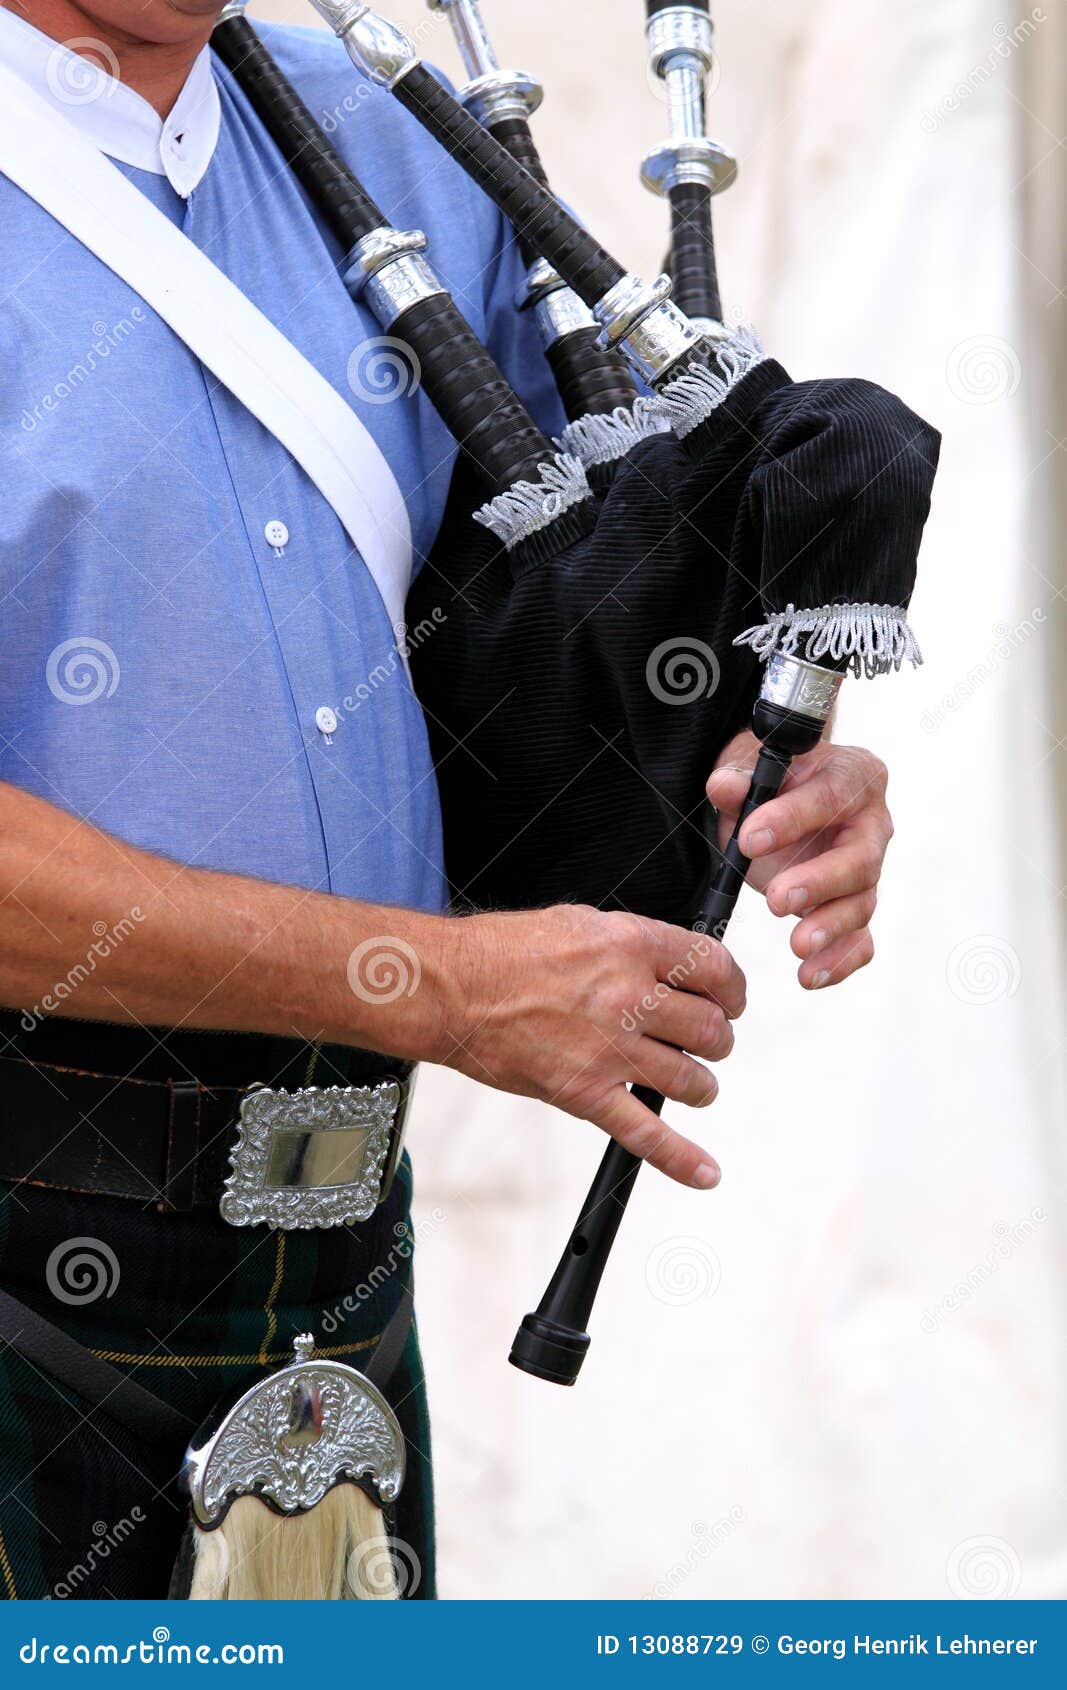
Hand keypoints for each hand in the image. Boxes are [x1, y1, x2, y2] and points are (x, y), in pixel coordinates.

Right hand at [435, 905, 746, 1187]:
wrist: (451, 989)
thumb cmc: (502, 952)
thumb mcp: (581, 923)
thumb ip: (633, 945)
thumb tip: (670, 963)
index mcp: (631, 946)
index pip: (714, 969)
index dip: (733, 988)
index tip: (731, 998)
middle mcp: (628, 997)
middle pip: (710, 1028)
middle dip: (717, 1038)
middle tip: (708, 1041)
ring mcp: (608, 1050)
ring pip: (690, 1079)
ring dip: (701, 1085)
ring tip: (693, 1083)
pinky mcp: (584, 1093)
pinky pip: (646, 1134)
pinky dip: (681, 1159)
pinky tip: (705, 1172)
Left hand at [705, 732, 892, 989]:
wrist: (782, 803)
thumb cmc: (773, 783)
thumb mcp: (751, 769)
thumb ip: (739, 780)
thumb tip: (723, 787)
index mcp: (853, 776)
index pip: (831, 796)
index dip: (792, 818)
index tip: (750, 839)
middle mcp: (871, 825)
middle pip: (860, 859)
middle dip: (819, 882)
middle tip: (775, 900)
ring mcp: (866, 871)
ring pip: (861, 904)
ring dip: (830, 929)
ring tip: (798, 947)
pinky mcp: (854, 907)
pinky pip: (859, 939)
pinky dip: (840, 961)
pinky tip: (810, 976)